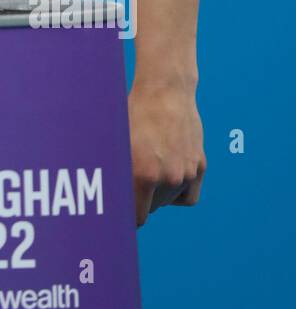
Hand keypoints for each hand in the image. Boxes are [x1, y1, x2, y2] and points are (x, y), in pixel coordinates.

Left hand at [127, 80, 205, 227]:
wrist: (165, 91)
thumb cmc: (134, 114)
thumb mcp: (118, 144)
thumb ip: (116, 175)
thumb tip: (109, 202)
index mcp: (141, 174)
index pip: (135, 217)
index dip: (127, 217)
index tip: (121, 214)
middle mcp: (166, 178)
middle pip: (151, 208)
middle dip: (140, 199)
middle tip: (132, 180)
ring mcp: (185, 173)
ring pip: (168, 201)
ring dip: (158, 194)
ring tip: (148, 167)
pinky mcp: (199, 167)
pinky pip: (187, 197)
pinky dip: (178, 193)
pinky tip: (167, 179)